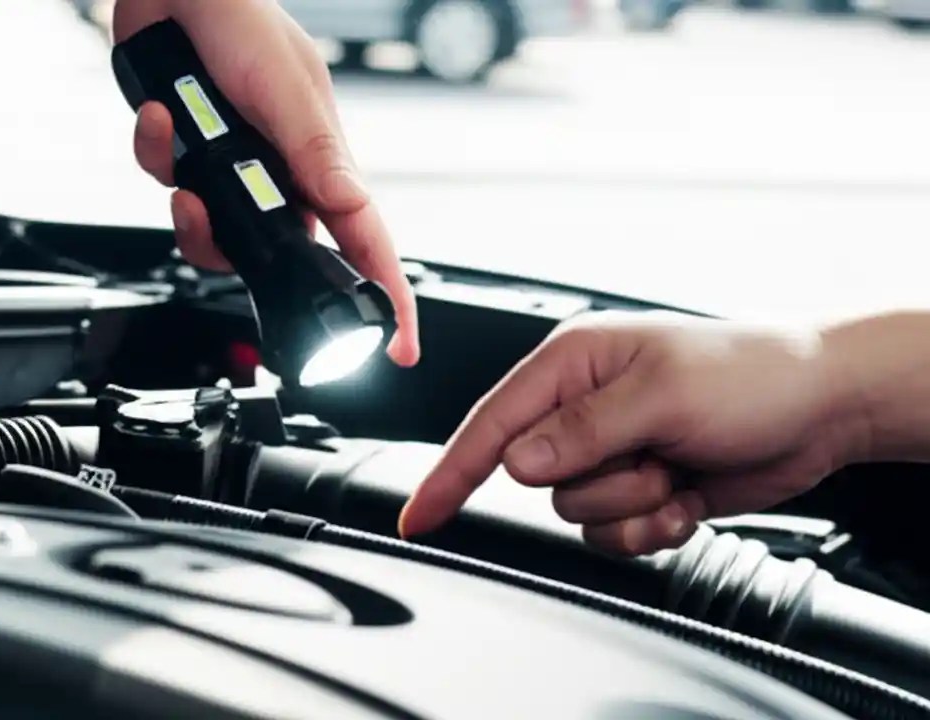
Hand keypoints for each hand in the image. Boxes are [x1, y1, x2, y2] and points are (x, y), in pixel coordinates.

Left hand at [113, 0, 419, 366]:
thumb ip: (320, 156)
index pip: (364, 239)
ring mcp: (234, 167)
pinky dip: (157, 152)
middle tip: (207, 209)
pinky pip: (170, 186)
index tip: (397, 345)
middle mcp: (281, 171)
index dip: (384, 295)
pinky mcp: (190, 156)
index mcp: (321, 161)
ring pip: (212, 234)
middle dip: (228, 242)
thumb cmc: (243, 21)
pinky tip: (159, 115)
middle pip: (270, 252)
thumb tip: (355, 211)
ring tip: (180, 159)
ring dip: (186, 206)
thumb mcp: (290, 90)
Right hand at [398, 311, 868, 554]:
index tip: (419, 515)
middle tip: (653, 452)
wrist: (823, 407)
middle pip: (538, 481)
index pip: (492, 424)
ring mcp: (610, 449)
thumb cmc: (752, 374)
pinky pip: (612, 533)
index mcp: (571, 364)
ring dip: (634, 505)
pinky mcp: (637, 485)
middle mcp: (581, 407)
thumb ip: (581, 430)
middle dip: (600, 482)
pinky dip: (651, 527)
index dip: (451, 472)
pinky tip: (685, 496)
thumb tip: (516, 462)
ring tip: (679, 468)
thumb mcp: (661, 394)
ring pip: (576, 512)